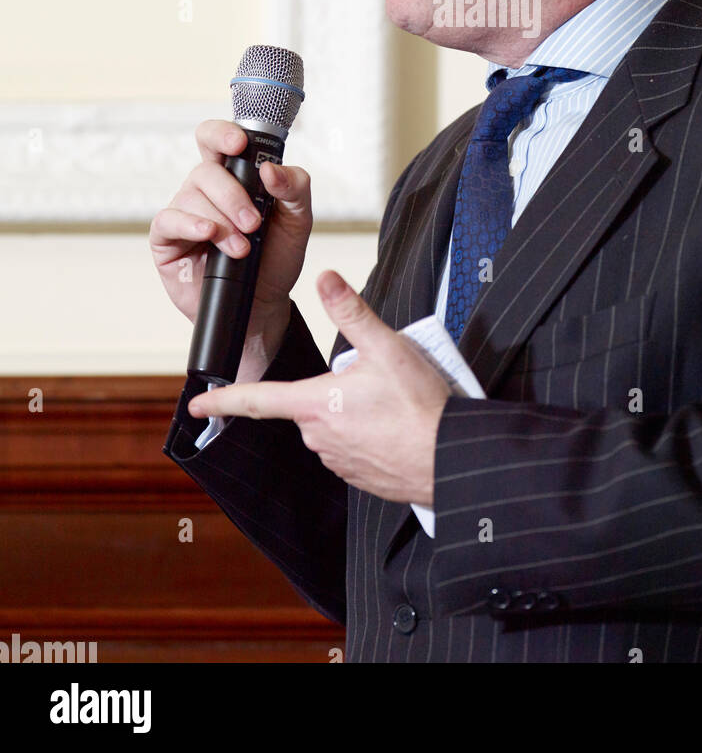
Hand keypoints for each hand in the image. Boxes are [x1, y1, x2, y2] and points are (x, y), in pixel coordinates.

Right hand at [149, 119, 312, 379]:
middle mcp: (206, 189)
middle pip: (207, 169)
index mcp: (234, 175)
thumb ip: (295, 188)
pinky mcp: (167, 238)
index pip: (218, 139)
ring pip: (193, 196)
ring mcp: (184, 212)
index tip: (239, 145)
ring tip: (241, 249)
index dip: (223, 134)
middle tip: (254, 224)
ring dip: (222, 221)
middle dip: (233, 195)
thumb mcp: (297, 221)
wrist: (261, 305)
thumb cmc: (275, 259)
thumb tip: (271, 169)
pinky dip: (191, 224)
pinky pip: (170, 219)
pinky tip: (208, 234)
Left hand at [188, 271, 451, 506]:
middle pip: (310, 403)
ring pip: (332, 425)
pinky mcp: (358, 477)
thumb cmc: (422, 407)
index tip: (195, 406)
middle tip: (376, 382)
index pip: (257, 400)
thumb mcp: (388, 347)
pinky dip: (367, 435)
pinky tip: (394, 427)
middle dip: (334, 389)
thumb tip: (325, 279)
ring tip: (391, 404)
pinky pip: (351, 448)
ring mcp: (338, 460)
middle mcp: (318, 436)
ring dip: (353, 413)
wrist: (449, 459)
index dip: (222, 401)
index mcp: (316, 403)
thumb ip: (351, 311)